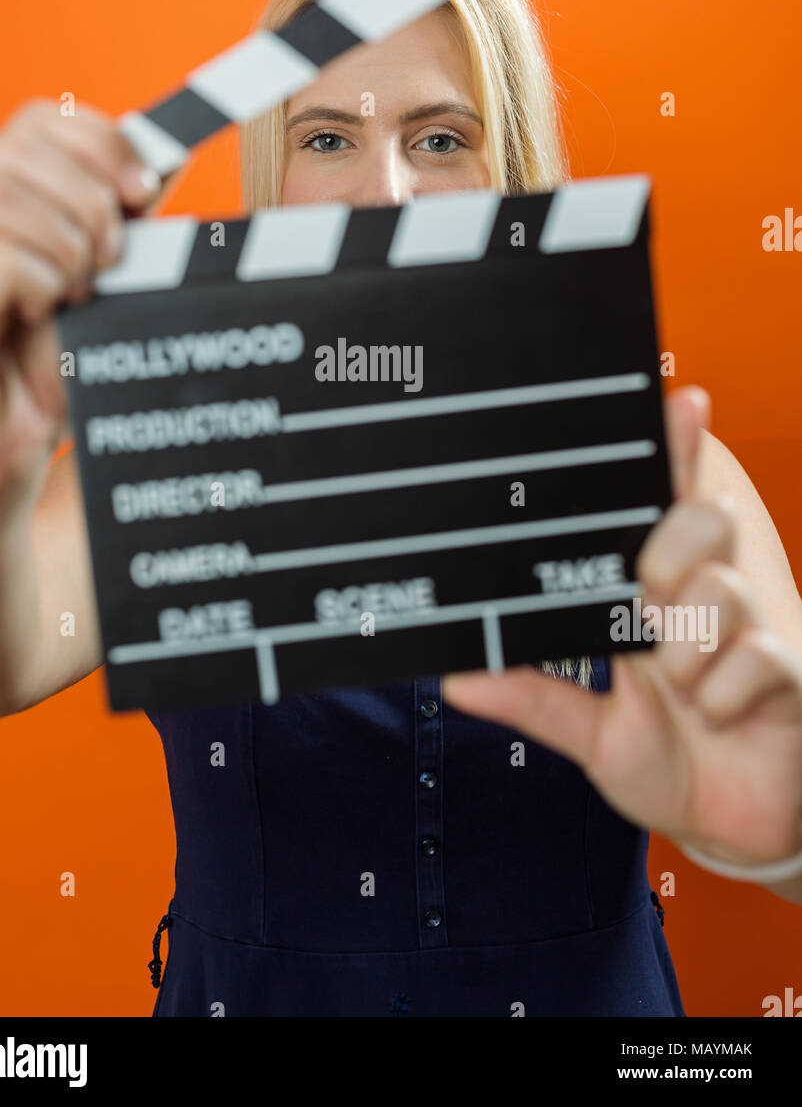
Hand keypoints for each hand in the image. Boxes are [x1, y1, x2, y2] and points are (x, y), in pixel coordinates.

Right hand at [0, 99, 163, 493]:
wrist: (3, 451)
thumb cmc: (41, 369)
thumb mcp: (98, 283)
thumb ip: (119, 222)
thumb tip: (164, 161)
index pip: (39, 120)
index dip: (101, 140)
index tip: (146, 190)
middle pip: (22, 144)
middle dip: (92, 194)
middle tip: (114, 258)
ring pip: (5, 195)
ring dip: (68, 243)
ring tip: (78, 292)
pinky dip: (42, 281)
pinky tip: (43, 312)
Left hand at [442, 387, 801, 868]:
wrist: (732, 829)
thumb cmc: (667, 765)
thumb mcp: (590, 737)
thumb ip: (534, 701)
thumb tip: (459, 679)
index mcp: (653, 598)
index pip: (662, 508)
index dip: (675, 450)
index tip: (681, 400)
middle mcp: (702, 599)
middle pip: (698, 521)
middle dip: (666, 557)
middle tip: (648, 609)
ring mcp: (749, 629)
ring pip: (718, 590)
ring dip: (685, 651)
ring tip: (678, 688)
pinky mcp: (788, 670)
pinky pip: (752, 656)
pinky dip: (721, 696)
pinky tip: (718, 715)